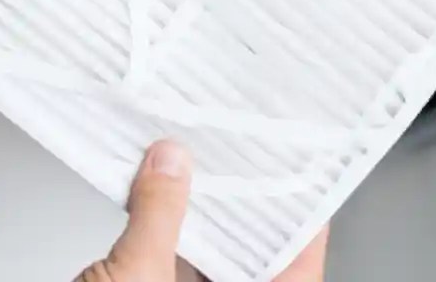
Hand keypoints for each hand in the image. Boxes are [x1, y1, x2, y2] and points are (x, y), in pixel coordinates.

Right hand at [78, 142, 327, 281]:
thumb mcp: (134, 276)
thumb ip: (156, 215)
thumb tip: (169, 165)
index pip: (298, 273)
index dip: (300, 228)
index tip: (296, 185)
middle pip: (254, 264)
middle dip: (243, 215)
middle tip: (240, 170)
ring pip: (214, 268)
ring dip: (203, 225)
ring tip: (197, 179)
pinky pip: (178, 272)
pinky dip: (173, 240)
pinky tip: (160, 207)